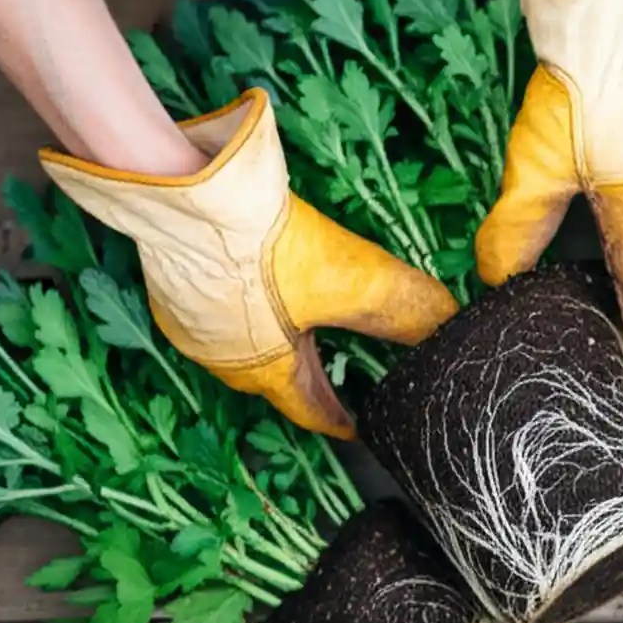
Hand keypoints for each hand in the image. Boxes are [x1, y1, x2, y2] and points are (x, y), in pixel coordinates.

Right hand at [40, 89, 457, 438]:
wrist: (192, 197)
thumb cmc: (271, 251)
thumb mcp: (356, 282)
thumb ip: (405, 307)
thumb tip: (450, 324)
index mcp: (267, 372)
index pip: (310, 410)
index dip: (339, 417)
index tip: (358, 426)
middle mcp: (222, 360)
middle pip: (275, 378)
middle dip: (306, 377)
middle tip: (336, 371)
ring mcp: (189, 323)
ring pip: (242, 344)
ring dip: (273, 337)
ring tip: (301, 321)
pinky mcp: (171, 285)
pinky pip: (215, 309)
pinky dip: (243, 304)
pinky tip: (254, 280)